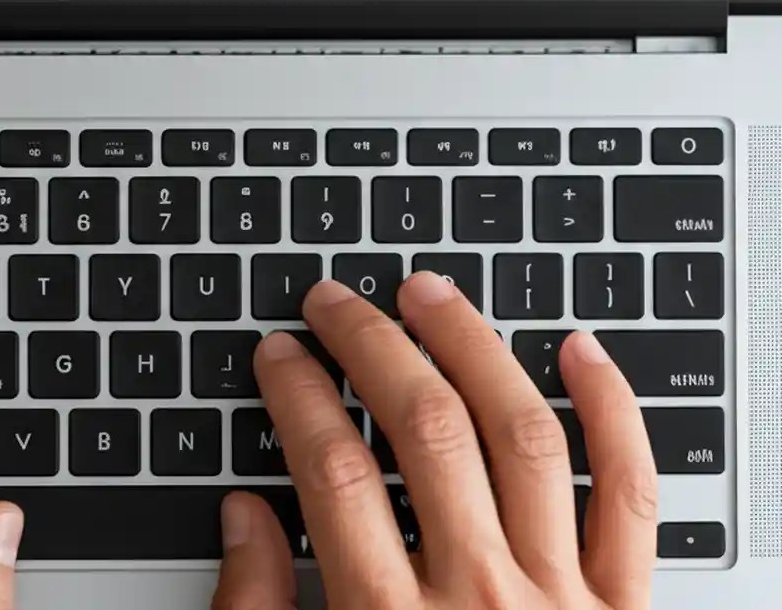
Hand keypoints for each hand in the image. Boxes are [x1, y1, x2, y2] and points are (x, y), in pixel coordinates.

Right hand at [213, 273, 656, 608]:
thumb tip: (243, 516)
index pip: (332, 474)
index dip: (298, 397)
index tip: (279, 356)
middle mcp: (478, 602)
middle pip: (425, 432)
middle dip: (371, 348)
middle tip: (336, 303)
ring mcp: (561, 600)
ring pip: (523, 437)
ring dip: (473, 349)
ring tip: (429, 296)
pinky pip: (631, 494)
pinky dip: (615, 413)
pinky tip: (582, 351)